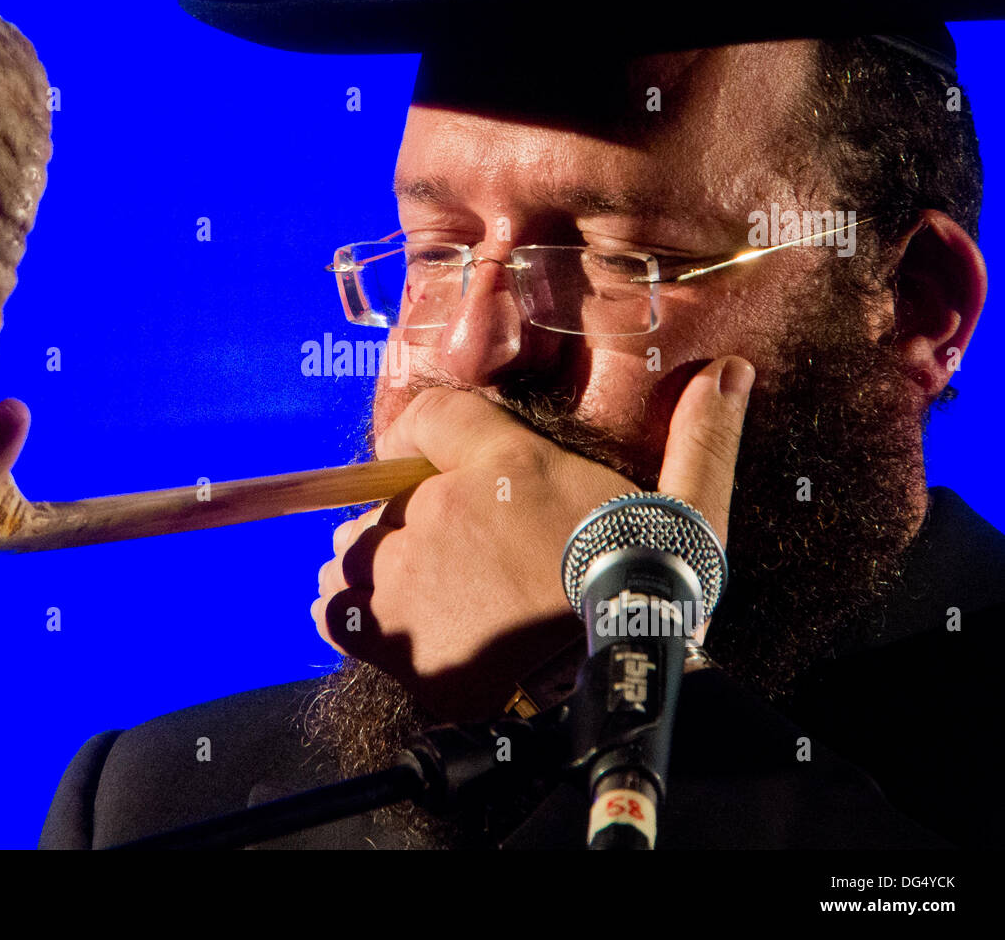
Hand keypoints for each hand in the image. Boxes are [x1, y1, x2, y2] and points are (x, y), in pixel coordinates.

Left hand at [312, 357, 753, 720]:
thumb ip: (702, 438)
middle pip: (387, 490)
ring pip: (354, 546)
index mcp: (502, 464)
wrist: (612, 694)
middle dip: (412, 513)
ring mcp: (401, 575)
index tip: (435, 462)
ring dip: (380, 560)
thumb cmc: (645, 599)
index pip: (429, 415)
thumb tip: (732, 373)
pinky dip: (350, 608)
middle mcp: (435, 509)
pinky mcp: (385, 638)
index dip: (427, 435)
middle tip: (463, 552)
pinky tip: (389, 617)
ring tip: (430, 589)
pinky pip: (333, 607)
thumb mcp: (689, 511)